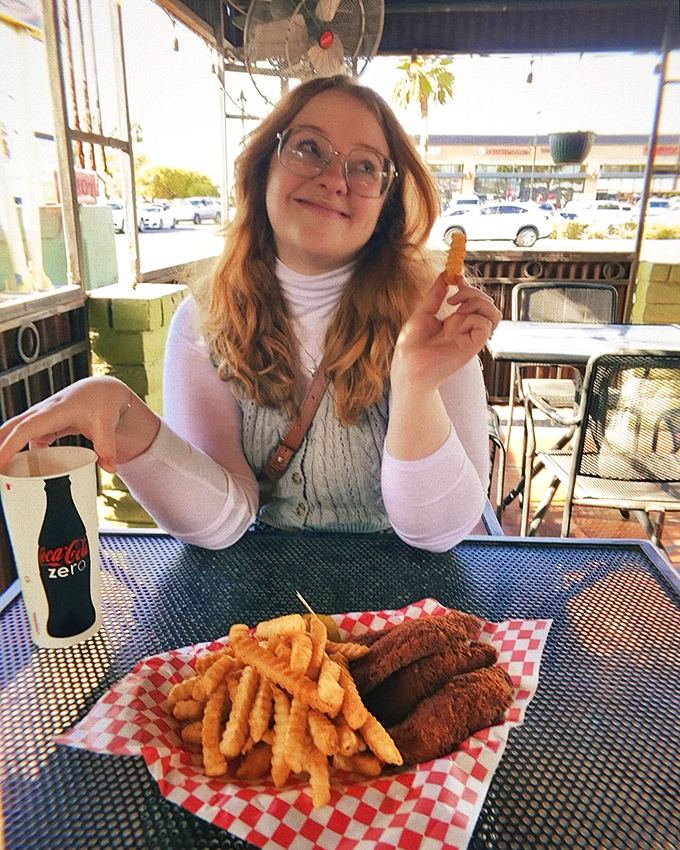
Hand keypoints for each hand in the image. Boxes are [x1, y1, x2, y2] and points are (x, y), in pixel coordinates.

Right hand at [0, 375, 158, 473]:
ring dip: (5, 449)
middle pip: (9, 429)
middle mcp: (41, 413)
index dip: (9, 446)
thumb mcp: (107, 424)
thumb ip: (107, 447)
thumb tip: (110, 469)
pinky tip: (18, 468)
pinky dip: (18, 451)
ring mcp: (40, 418)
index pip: (25, 429)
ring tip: (4, 474)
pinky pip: (24, 438)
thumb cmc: (102, 402)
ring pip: (13, 432)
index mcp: (54, 411)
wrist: (102, 390)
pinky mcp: (42, 425)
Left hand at [391, 274, 500, 392]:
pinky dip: (474, 317)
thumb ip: (435, 294)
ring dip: (478, 302)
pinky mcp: (473, 346)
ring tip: (458, 306)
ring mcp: (470, 337)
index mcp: (455, 322)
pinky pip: (486, 325)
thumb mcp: (423, 312)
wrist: (408, 366)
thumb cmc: (412, 347)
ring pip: (493, 313)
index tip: (456, 278)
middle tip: (453, 296)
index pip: (473, 300)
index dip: (468, 286)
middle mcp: (465, 329)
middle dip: (473, 291)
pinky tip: (458, 320)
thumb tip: (445, 275)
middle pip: (486, 303)